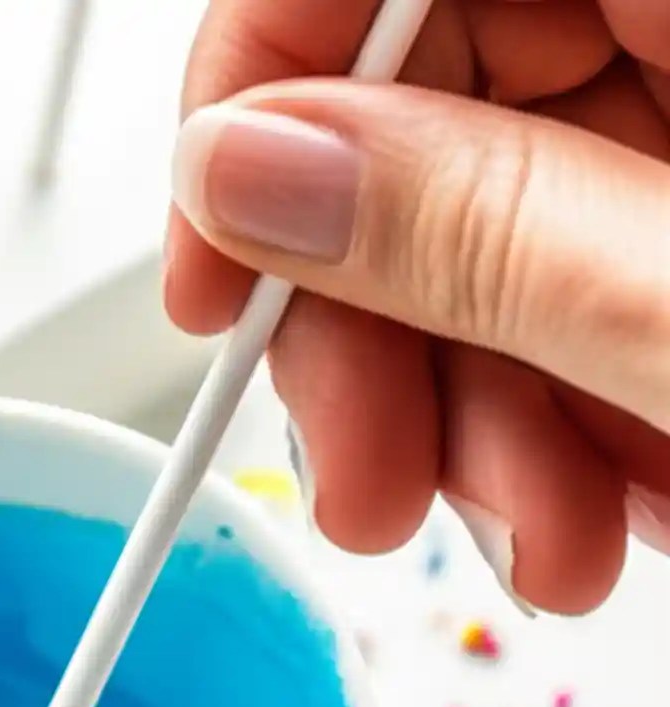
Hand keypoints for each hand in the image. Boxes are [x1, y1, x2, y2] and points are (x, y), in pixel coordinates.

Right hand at [165, 0, 669, 614]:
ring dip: (465, 404)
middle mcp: (668, 26)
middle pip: (412, 109)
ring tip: (534, 529)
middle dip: (368, 320)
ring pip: (475, 223)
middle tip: (366, 464)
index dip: (253, 100)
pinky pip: (560, 281)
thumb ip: (476, 228)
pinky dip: (552, 407)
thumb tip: (237, 173)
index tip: (211, 276)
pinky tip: (593, 492)